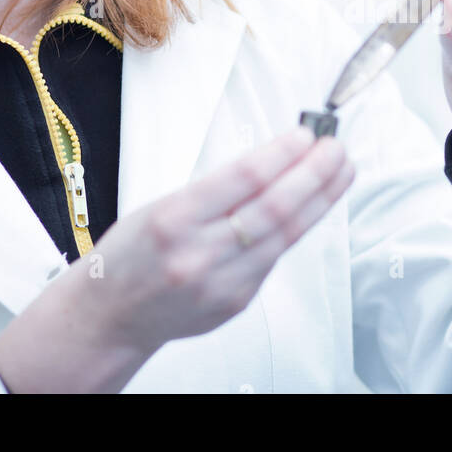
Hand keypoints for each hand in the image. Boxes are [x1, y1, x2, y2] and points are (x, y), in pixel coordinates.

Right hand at [0, 126, 354, 391]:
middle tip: (336, 148)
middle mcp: (198, 254)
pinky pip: (274, 257)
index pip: (243, 178)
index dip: (282, 154)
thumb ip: (217, 190)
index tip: (306, 135)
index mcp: (173, 219)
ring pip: (285, 234)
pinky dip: (297, 227)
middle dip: (314, 173)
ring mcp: (221, 283)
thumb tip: (275, 160)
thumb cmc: (131, 254)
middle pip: (274, 208)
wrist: (110, 315)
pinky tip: (313, 205)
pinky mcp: (236, 302)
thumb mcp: (160, 206)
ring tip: (341, 171)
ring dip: (320, 198)